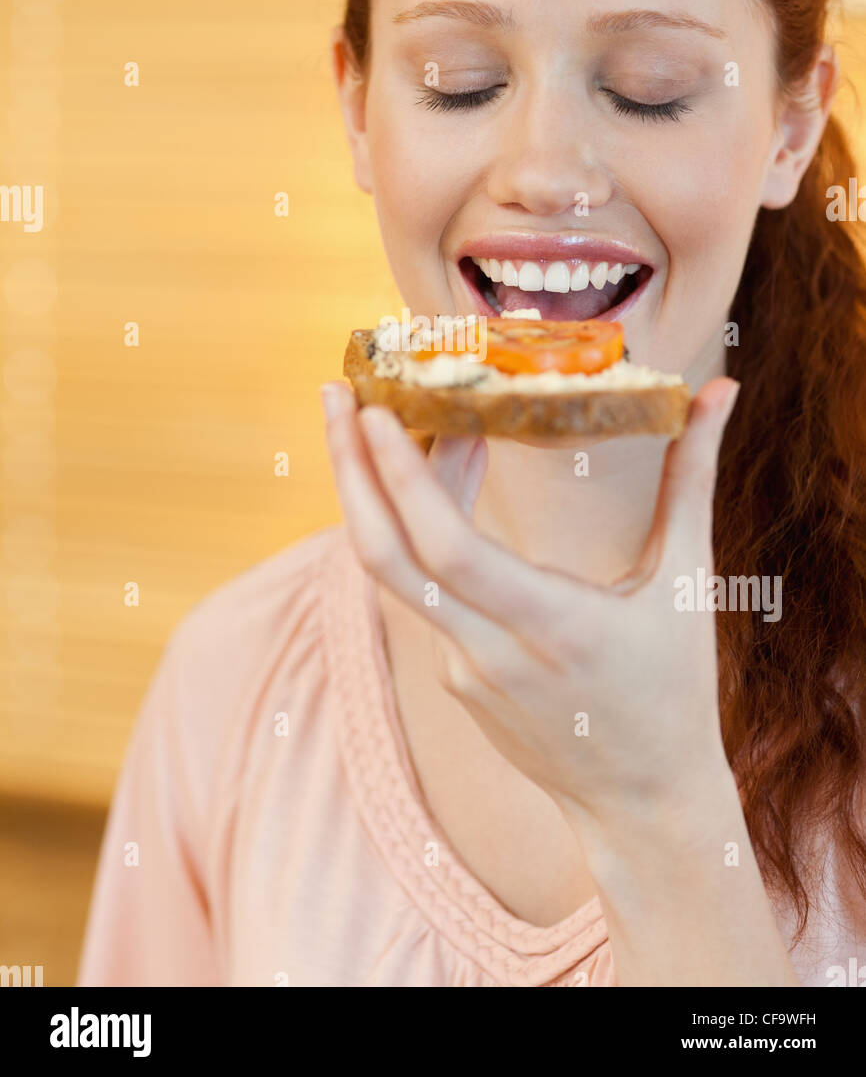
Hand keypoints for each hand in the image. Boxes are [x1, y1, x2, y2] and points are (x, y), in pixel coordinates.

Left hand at [320, 376, 738, 825]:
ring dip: (383, 489)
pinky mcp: (454, 675)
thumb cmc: (675, 688)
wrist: (643, 802)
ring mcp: (462, 668)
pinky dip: (419, 525)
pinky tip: (444, 474)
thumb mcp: (688, 584)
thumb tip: (720, 391)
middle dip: (349, 469)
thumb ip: (693, 480)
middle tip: (335, 392)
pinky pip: (420, 588)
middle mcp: (489, 651)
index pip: (448, 549)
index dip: (404, 479)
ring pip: (396, 569)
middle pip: (385, 557)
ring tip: (391, 414)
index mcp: (551, 625)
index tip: (378, 411)